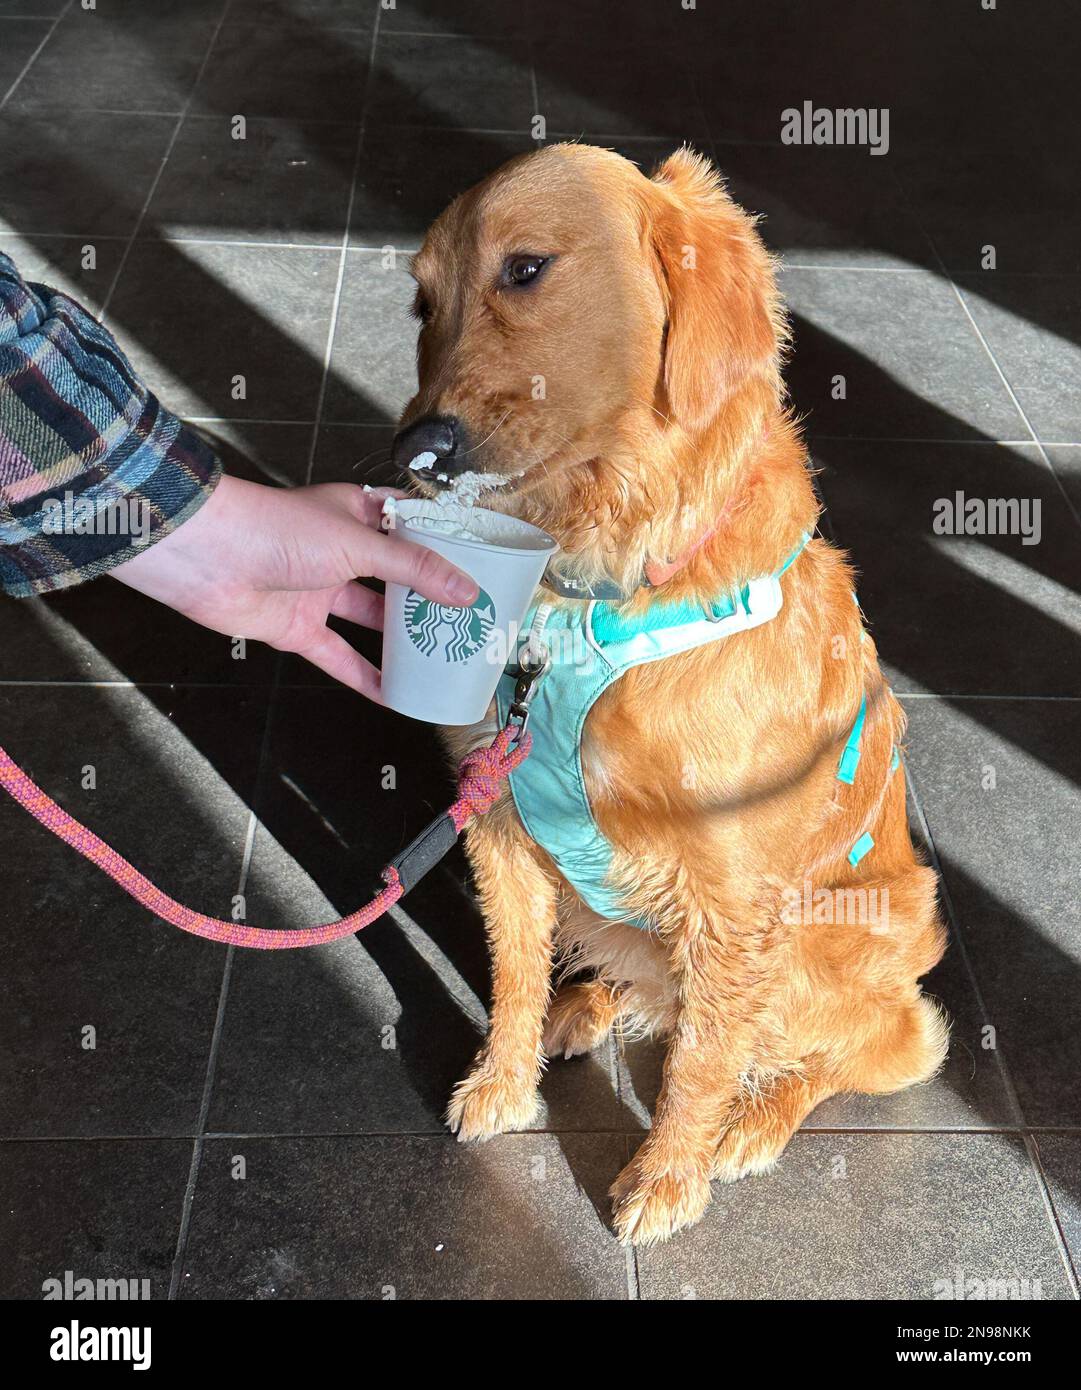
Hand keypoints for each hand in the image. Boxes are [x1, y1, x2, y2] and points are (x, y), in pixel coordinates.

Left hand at [110, 475, 477, 698]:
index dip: (439, 543)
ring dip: (400, 639)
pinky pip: (338, 656)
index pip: (408, 526)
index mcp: (355, 514)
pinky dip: (364, 676)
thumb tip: (464, 591)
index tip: (476, 563)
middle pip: (393, 577)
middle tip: (467, 619)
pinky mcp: (296, 627)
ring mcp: (317, 590)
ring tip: (440, 657)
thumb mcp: (359, 543)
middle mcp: (339, 551)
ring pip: (369, 620)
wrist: (204, 556)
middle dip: (426, 598)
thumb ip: (414, 569)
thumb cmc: (274, 528)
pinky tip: (393, 694)